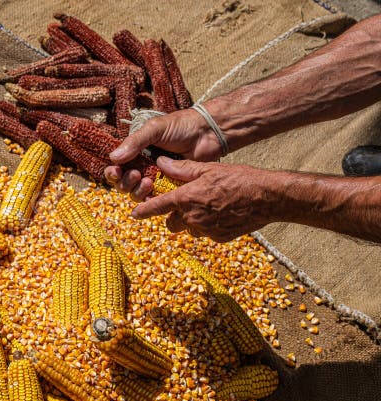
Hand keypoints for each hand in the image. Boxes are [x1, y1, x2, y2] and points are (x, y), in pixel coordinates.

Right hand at [104, 108, 224, 200]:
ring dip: (137, 191)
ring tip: (148, 182)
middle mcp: (142, 166)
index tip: (117, 171)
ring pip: (136, 193)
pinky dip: (151, 199)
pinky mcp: (169, 187)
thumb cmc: (181, 126)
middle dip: (125, 182)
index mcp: (135, 151)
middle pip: (123, 184)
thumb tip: (113, 158)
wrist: (207, 133)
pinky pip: (154, 199)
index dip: (112, 172)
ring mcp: (155, 177)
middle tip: (136, 175)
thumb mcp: (154, 129)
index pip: (116, 167)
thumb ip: (134, 142)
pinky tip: (155, 191)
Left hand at [130, 157, 278, 241]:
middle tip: (184, 206)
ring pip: (190, 228)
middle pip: (172, 223)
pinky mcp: (218, 238)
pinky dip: (209, 225)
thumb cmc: (238, 178)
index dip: (143, 211)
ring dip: (192, 221)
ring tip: (209, 206)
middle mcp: (192, 217)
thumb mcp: (208, 168)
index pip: (157, 207)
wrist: (267, 198)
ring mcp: (206, 230)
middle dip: (173, 216)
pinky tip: (223, 213)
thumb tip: (160, 163)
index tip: (134, 214)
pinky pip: (207, 233)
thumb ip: (181, 169)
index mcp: (186, 198)